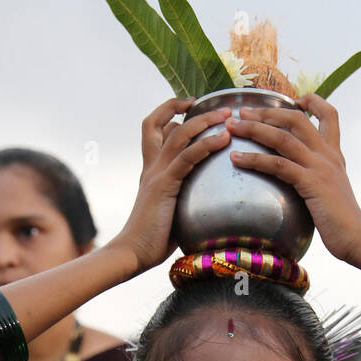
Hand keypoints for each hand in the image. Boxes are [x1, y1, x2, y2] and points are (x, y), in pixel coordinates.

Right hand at [112, 98, 231, 274]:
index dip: (170, 113)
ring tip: (227, 115)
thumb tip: (205, 200)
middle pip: (164, 123)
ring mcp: (157, 173)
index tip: (192, 108)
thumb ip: (182, 198)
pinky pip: (187, 157)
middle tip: (220, 108)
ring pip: (179, 134)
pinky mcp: (165, 185)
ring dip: (205, 121)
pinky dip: (206, 145)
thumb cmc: (152, 240)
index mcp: (151, 170)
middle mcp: (152, 166)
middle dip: (192, 110)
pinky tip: (223, 140)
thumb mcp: (170, 212)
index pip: (155, 130)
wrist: (133, 252)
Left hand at [226, 94, 360, 262]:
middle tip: (243, 112)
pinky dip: (254, 159)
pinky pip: (277, 165)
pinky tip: (236, 159)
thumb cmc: (342, 222)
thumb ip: (319, 179)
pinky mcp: (311, 183)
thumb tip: (301, 182)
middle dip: (267, 112)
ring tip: (232, 126)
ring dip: (253, 129)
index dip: (312, 101)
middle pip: (296, 119)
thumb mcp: (332, 192)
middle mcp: (327, 154)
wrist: (357, 237)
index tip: (294, 100)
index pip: (329, 114)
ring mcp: (319, 167)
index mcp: (334, 155)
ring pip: (282, 137)